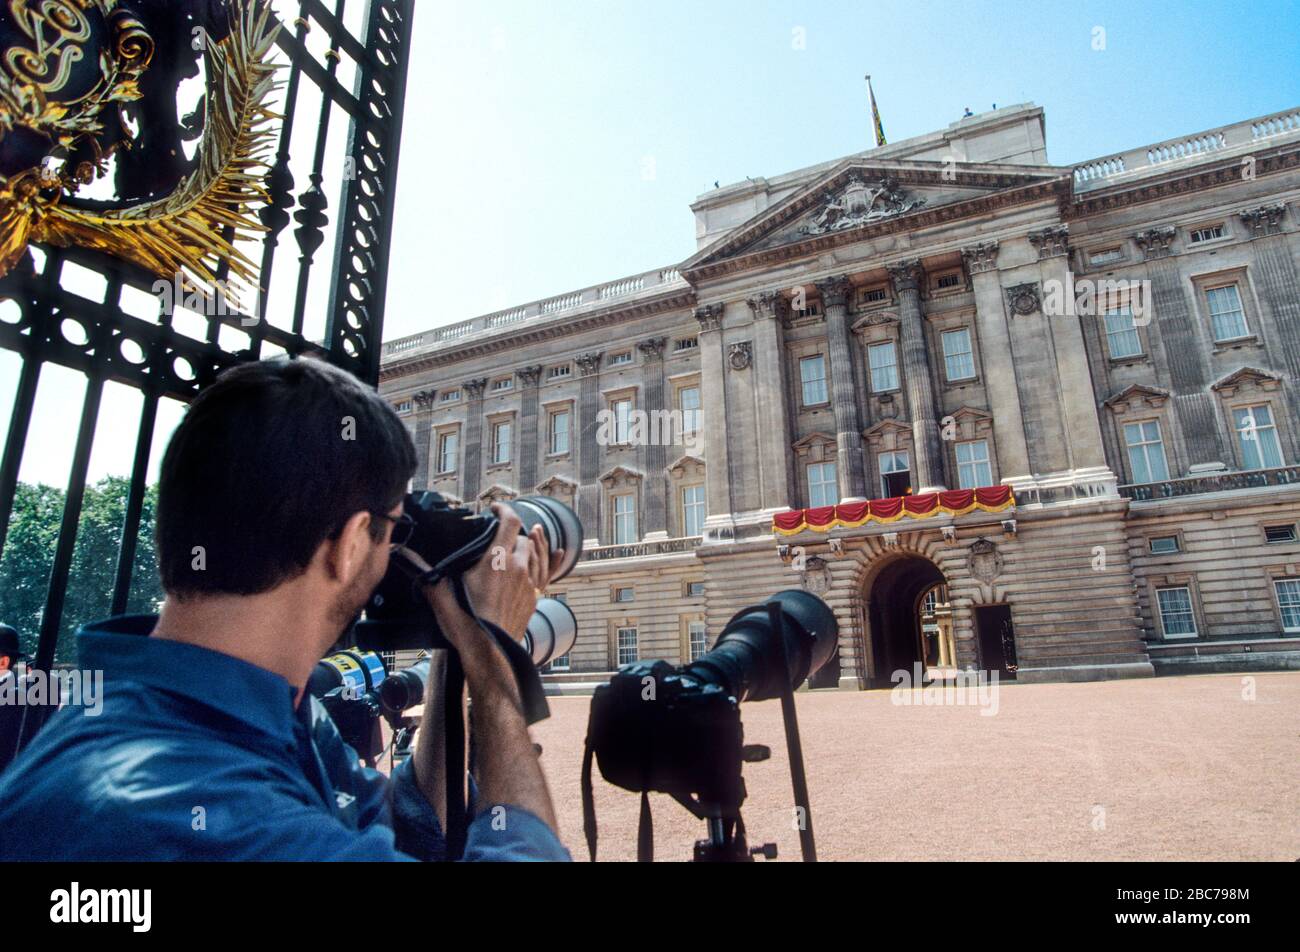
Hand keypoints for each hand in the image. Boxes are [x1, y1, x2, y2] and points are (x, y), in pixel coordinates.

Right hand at [424, 503, 563, 682]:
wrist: (490, 654)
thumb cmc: (466, 626)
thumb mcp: (441, 596)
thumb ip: (426, 572)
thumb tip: (403, 553)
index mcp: (495, 561)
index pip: (509, 522)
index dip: (504, 510)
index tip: (495, 509)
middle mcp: (517, 567)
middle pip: (523, 537)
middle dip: (512, 533)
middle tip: (500, 534)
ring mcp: (529, 583)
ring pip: (536, 553)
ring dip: (530, 544)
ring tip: (525, 538)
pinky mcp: (535, 597)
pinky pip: (547, 572)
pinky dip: (550, 559)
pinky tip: (559, 551)